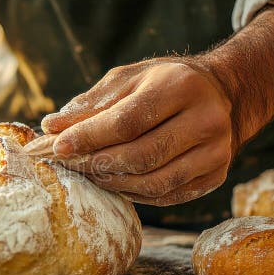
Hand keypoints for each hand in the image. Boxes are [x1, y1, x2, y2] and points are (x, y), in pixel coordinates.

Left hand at [41, 60, 234, 205]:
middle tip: (67, 165)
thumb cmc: (163, 83)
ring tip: (87, 174)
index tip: (57, 146)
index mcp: (181, 86)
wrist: (221, 94)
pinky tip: (114, 182)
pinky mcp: (215, 175)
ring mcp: (215, 151)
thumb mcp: (128, 79)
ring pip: (154, 182)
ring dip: (112, 182)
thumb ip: (91, 104)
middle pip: (140, 155)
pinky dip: (134, 193)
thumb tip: (52, 127)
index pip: (127, 121)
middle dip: (96, 163)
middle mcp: (206, 120)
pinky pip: (166, 195)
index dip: (89, 137)